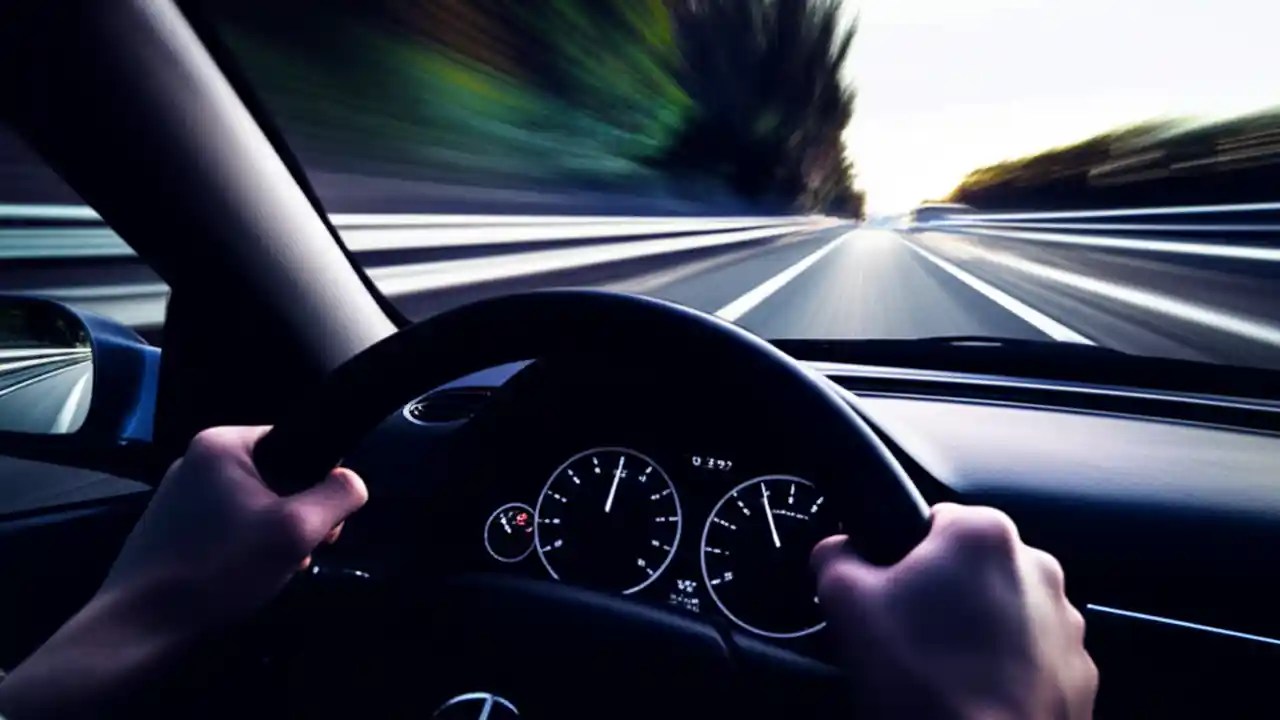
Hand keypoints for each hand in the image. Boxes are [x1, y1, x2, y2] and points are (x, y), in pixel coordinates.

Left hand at [101, 425, 367, 628]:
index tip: (320, 522)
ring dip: (274, 537)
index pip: (297, 442)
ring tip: (268, 569)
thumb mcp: (297, 529)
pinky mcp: (172, 529)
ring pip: (256, 506)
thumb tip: (351, 483)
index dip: (320, 482)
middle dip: (297, 516)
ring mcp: (180, 496)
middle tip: (296, 552)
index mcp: (221, 443)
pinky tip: (242, 578)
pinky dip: (245, 550)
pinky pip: (229, 528)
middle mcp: (196, 460)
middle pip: (278, 476)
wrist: (142, 628)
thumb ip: (338, 496)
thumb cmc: (219, 569)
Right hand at [812, 503, 1096, 719]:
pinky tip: (971, 695)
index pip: (930, 521)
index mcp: (982, 534)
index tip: (887, 595)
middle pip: (969, 567)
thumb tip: (837, 550)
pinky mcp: (1078, 673)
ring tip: (939, 674)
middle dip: (939, 597)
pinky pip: (1031, 658)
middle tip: (907, 639)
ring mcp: (1066, 624)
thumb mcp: (845, 602)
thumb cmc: (921, 683)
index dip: (899, 559)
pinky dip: (1004, 671)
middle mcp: (1037, 568)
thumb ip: (834, 555)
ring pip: (1002, 613)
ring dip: (974, 633)